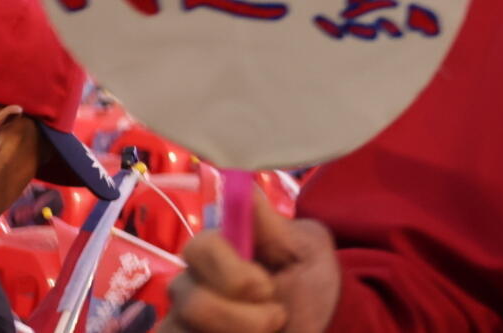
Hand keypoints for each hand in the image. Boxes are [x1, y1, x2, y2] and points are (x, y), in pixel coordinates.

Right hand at [167, 185, 341, 332]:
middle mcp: (191, 282)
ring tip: (269, 332)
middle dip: (243, 317)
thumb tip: (245, 184)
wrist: (322, 326)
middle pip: (190, 300)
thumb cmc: (312, 284)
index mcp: (219, 249)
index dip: (231, 272)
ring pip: (182, 330)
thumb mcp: (306, 250)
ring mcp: (180, 319)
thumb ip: (274, 226)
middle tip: (277, 316)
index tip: (265, 288)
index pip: (200, 247)